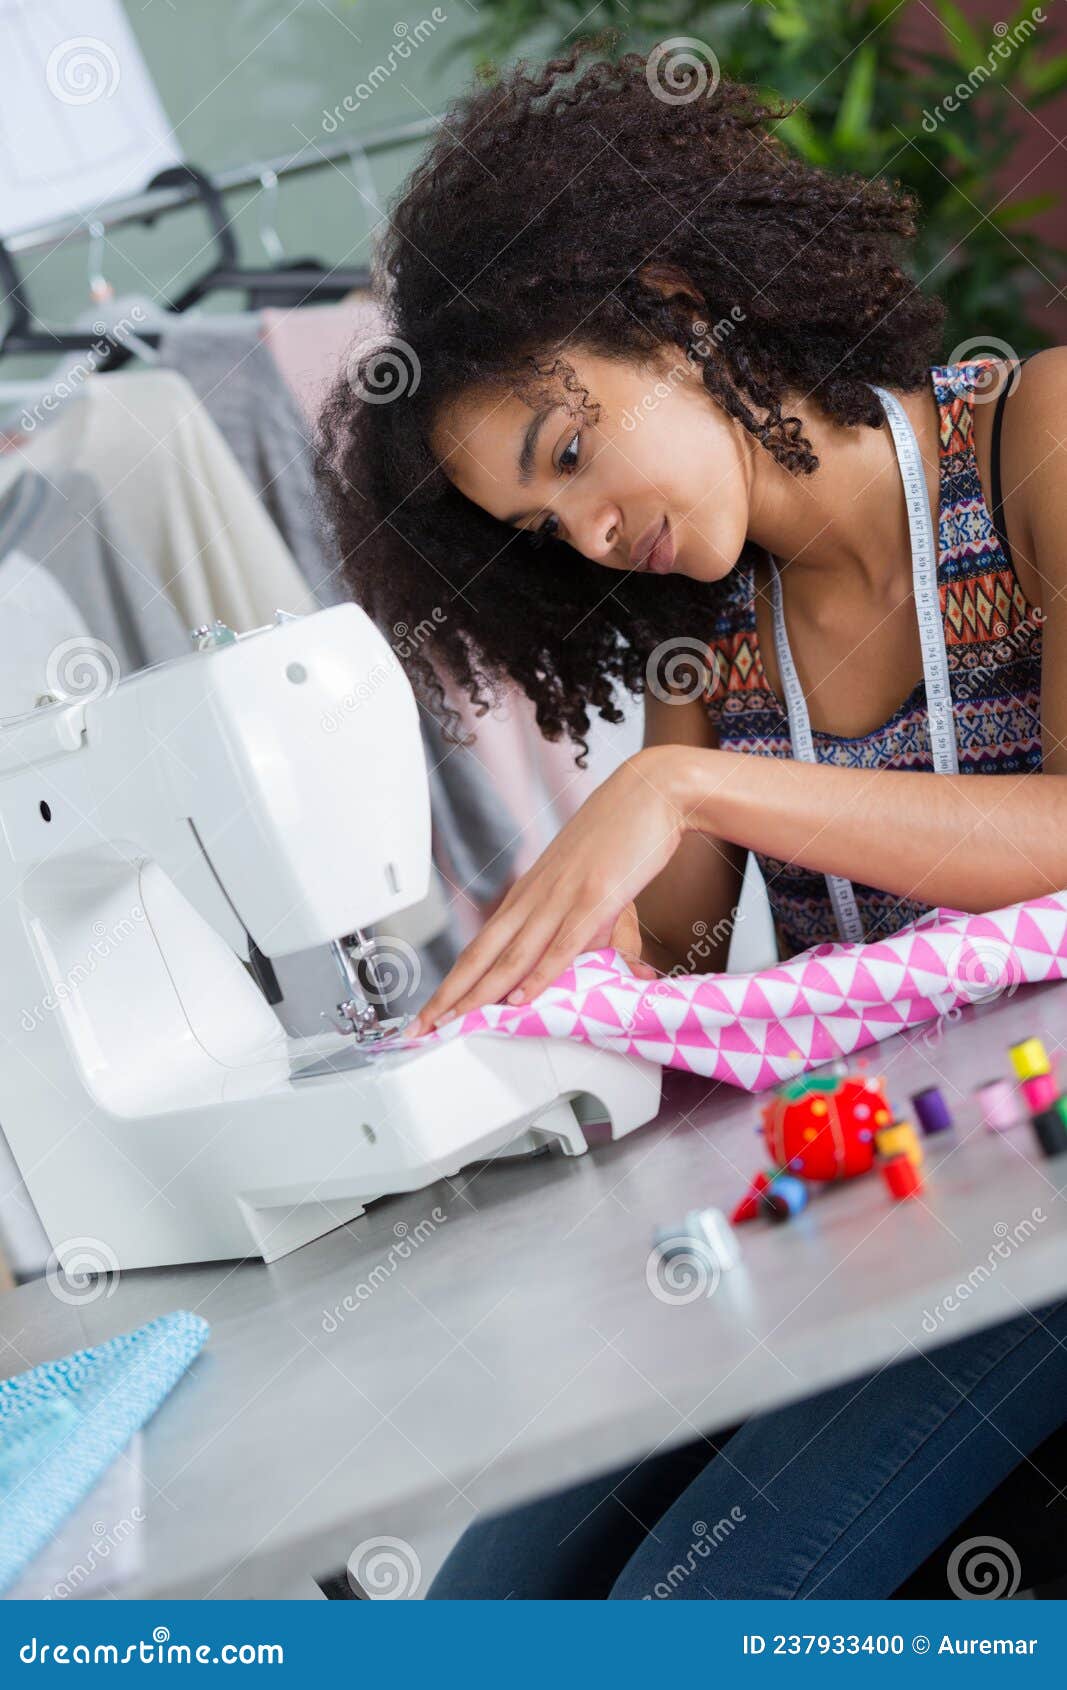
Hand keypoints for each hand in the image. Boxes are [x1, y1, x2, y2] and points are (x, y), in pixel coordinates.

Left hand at [408, 747, 688, 1032]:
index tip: (433, 1009)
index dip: (454, 980)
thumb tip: (597, 966)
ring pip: (512, 955)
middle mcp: (536, 896)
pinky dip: (540, 974)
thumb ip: (592, 931)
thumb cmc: (623, 834)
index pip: (481, 945)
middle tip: (422, 1027)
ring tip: (455, 1023)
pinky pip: (562, 943)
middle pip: (481, 955)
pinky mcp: (595, 897)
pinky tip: (521, 998)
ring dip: (481, 993)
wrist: (652, 790)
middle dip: (450, 995)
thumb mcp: (594, 888)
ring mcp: (562, 897)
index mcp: (531, 892)